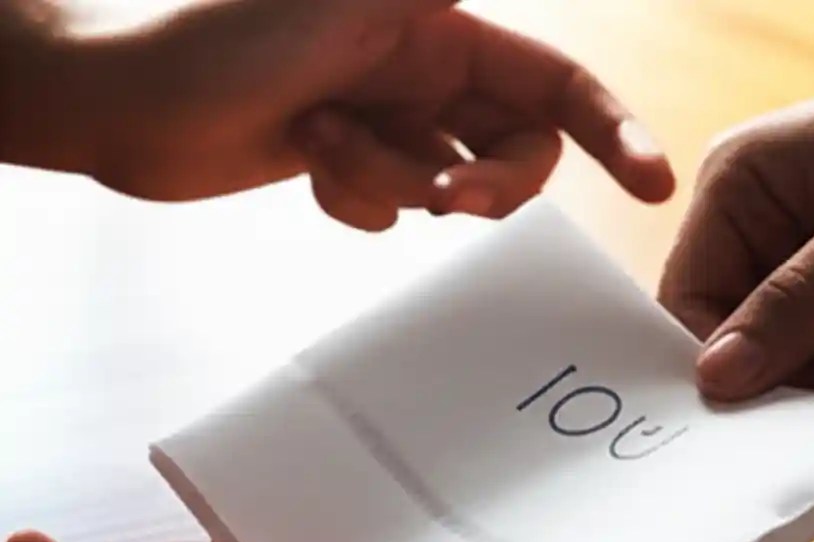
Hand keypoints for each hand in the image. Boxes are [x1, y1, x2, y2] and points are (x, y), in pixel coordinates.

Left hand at [0, 0, 674, 229]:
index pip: (557, 86)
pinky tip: (305, 158)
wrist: (120, 94)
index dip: (614, 131)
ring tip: (322, 141)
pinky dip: (355, 196)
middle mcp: (425, 70)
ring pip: (447, 187)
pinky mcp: (347, 162)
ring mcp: (387, 119)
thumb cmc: (220, 31)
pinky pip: (390, 209)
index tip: (653, 183)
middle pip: (514, 151)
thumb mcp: (356, 0)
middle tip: (450, 197)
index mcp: (444, 26)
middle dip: (486, 179)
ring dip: (391, 179)